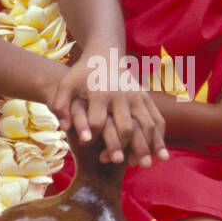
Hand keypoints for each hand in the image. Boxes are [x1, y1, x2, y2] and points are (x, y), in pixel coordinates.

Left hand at [50, 49, 167, 165]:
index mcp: (100, 92)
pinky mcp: (146, 97)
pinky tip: (160, 154)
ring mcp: (137, 96)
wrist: (105, 55)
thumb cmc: (82, 74)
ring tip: (146, 165)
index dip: (90, 134)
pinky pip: (158, 119)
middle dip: (120, 145)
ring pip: (146, 125)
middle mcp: (121, 95)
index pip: (97, 120)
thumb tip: (64, 128)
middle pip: (125, 125)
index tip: (85, 146)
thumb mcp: (66, 84)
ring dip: (147, 146)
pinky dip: (160, 137)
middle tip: (116, 162)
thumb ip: (60, 104)